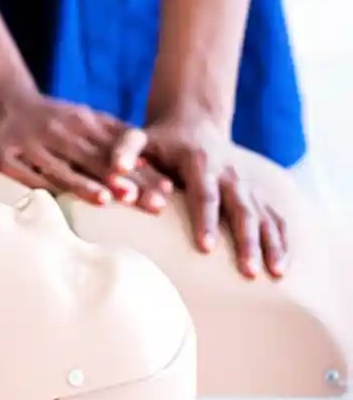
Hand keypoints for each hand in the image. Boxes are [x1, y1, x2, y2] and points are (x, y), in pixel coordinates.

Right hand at [0, 93, 172, 209]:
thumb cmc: (44, 117)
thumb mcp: (79, 118)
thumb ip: (108, 137)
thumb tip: (145, 165)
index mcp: (82, 122)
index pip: (120, 150)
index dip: (144, 171)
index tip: (168, 191)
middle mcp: (59, 130)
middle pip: (97, 161)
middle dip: (125, 182)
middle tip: (151, 204)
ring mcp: (29, 142)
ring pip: (62, 166)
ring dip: (85, 183)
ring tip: (109, 199)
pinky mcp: (1, 155)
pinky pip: (24, 173)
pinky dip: (42, 184)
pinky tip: (55, 198)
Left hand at [133, 117, 287, 279]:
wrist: (193, 125)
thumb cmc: (158, 140)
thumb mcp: (138, 138)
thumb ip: (124, 151)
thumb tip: (116, 171)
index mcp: (200, 161)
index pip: (204, 194)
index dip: (205, 220)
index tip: (206, 248)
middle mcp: (230, 172)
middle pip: (242, 208)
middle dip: (246, 240)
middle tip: (246, 270)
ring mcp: (247, 183)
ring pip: (264, 215)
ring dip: (270, 244)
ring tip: (273, 274)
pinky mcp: (257, 193)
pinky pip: (275, 217)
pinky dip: (281, 240)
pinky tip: (282, 267)